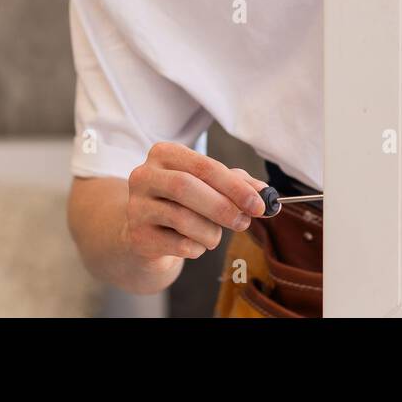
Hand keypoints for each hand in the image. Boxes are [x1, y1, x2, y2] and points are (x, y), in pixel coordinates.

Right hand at [122, 142, 268, 265]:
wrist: (148, 233)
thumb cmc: (184, 202)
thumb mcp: (210, 185)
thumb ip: (237, 184)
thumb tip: (266, 195)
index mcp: (164, 154)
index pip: (203, 166)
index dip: (234, 186)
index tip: (258, 204)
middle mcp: (144, 176)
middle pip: (186, 187)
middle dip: (222, 207)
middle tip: (244, 222)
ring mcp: (136, 207)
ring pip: (182, 218)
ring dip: (210, 232)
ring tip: (215, 236)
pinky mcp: (137, 236)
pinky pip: (177, 244)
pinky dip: (196, 248)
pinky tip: (195, 244)